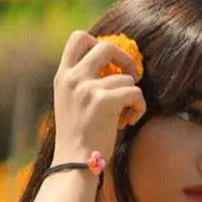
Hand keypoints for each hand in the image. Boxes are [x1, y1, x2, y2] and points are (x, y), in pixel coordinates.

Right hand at [51, 30, 145, 161]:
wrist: (73, 164)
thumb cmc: (78, 137)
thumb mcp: (71, 102)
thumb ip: (84, 81)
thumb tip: (115, 66)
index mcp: (62, 76)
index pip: (77, 38)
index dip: (98, 42)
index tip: (108, 62)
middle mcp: (72, 78)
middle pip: (105, 45)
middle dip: (124, 59)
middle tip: (129, 76)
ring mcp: (87, 88)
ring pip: (126, 77)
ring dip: (132, 95)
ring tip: (124, 115)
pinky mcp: (103, 101)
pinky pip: (135, 92)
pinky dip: (139, 107)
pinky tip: (129, 121)